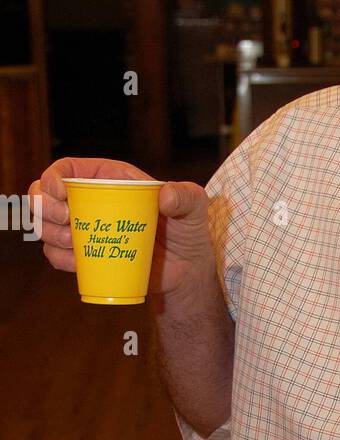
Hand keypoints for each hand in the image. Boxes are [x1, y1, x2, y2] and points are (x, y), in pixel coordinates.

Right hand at [28, 156, 213, 296]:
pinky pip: (56, 254)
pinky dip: (59, 258)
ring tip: (75, 241)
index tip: (59, 193)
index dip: (52, 177)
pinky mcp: (86, 255)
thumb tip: (164, 197)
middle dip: (44, 207)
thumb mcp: (195, 207)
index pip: (67, 169)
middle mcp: (90, 201)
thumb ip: (187, 196)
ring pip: (45, 226)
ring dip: (49, 233)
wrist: (186, 270)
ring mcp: (84, 228)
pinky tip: (76, 261)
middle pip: (44, 196)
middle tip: (67, 221)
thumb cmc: (188, 231)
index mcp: (108, 178)